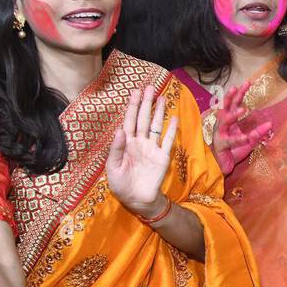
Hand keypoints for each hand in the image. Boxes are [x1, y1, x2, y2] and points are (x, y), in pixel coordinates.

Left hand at [106, 85, 177, 217]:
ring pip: (155, 126)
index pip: (129, 121)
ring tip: (161, 97)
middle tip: (148, 87)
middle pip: (143, 119)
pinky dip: (171, 129)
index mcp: (126, 144)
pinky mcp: (162, 156)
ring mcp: (152, 148)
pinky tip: (174, 118)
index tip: (134, 93)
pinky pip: (168, 140)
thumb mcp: (112, 168)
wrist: (137, 199)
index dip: (131, 107)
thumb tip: (120, 131)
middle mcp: (140, 142)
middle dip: (145, 103)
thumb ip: (116, 149)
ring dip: (158, 112)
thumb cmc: (121, 184)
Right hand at [211, 82, 272, 174]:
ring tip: (243, 110)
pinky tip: (245, 137)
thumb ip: (257, 133)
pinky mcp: (221, 145)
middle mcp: (223, 125)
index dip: (239, 94)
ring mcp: (220, 134)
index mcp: (229, 122)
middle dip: (232, 97)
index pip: (234, 104)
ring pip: (224, 121)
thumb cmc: (233, 151)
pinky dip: (238, 139)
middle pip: (226, 108)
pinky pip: (230, 141)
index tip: (247, 83)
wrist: (222, 167)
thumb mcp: (249, 142)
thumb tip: (270, 124)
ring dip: (233, 115)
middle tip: (238, 87)